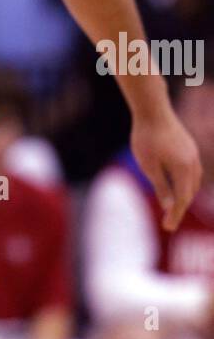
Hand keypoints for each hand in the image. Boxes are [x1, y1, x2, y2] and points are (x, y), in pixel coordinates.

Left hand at [131, 105, 201, 230]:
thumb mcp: (149, 166)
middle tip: (168, 224)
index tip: (167, 228)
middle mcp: (192, 163)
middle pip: (189, 193)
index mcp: (183, 169)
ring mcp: (193, 154)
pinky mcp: (189, 148)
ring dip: (185, 197)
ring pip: (193, 182)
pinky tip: (179, 188)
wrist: (152, 110)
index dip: (175, 215)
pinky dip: (187, 184)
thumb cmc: (146, 138)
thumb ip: (160, 186)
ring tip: (173, 209)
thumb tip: (168, 206)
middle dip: (179, 209)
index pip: (182, 199)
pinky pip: (193, 172)